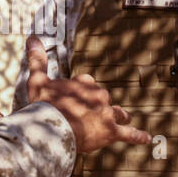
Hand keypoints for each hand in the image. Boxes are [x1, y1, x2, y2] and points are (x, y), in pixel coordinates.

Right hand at [24, 36, 149, 151]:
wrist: (53, 128)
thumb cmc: (44, 105)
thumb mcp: (38, 80)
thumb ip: (37, 59)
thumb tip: (32, 38)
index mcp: (84, 82)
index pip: (87, 84)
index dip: (80, 93)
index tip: (72, 99)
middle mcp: (99, 95)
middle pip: (102, 99)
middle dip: (97, 106)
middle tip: (87, 117)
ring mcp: (107, 113)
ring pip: (118, 113)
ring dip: (119, 116)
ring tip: (123, 118)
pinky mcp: (111, 131)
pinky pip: (128, 133)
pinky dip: (137, 136)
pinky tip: (146, 138)